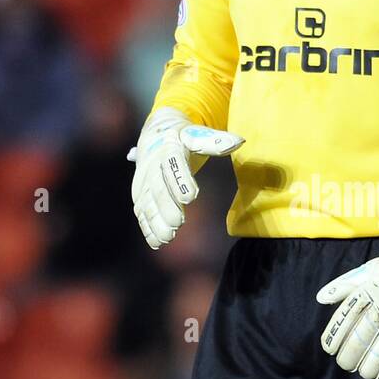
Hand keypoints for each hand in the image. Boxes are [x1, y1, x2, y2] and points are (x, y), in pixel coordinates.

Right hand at [129, 107, 243, 248]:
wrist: (156, 136)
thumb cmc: (183, 138)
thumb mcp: (198, 135)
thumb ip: (215, 141)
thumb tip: (238, 141)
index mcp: (169, 147)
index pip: (173, 163)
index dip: (181, 180)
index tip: (191, 196)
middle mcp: (152, 165)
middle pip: (158, 187)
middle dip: (167, 207)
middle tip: (178, 224)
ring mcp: (144, 182)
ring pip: (148, 203)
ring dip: (156, 222)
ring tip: (168, 238)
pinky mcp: (140, 195)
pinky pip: (142, 212)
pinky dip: (148, 228)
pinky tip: (157, 242)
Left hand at [315, 221, 378, 378]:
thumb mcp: (370, 270)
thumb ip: (344, 285)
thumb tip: (321, 298)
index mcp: (370, 292)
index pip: (346, 319)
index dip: (334, 338)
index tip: (329, 349)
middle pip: (361, 340)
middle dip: (349, 357)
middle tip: (346, 363)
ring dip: (370, 368)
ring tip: (365, 372)